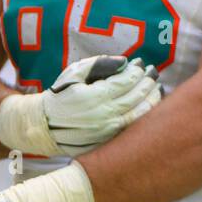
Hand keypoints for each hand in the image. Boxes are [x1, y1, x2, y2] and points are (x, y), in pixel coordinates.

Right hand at [0, 55, 160, 155]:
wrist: (44, 125)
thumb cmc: (59, 96)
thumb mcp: (73, 74)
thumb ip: (98, 64)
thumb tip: (124, 61)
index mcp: (94, 97)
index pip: (125, 82)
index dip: (136, 72)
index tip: (142, 64)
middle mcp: (103, 115)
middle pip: (135, 97)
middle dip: (148, 83)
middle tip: (154, 73)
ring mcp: (107, 130)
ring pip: (138, 113)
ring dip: (151, 99)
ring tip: (158, 88)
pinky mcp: (108, 140)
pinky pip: (132, 126)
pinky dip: (144, 114)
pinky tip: (149, 105)